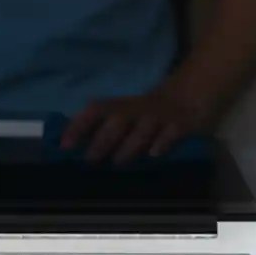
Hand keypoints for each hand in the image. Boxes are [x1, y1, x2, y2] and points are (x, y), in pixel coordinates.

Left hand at [60, 86, 203, 163]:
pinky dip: (163, 142)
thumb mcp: (127, 113)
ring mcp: (160, 117)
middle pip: (117, 121)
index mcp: (122, 106)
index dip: (78, 126)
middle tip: (90, 159)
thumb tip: (73, 146)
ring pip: (142, 129)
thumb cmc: (149, 111)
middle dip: (102, 140)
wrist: (191, 93)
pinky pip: (172, 132)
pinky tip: (154, 154)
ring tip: (118, 161)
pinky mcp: (181, 124)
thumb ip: (104, 128)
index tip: (64, 145)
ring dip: (129, 145)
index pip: (95, 110)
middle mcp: (138, 110)